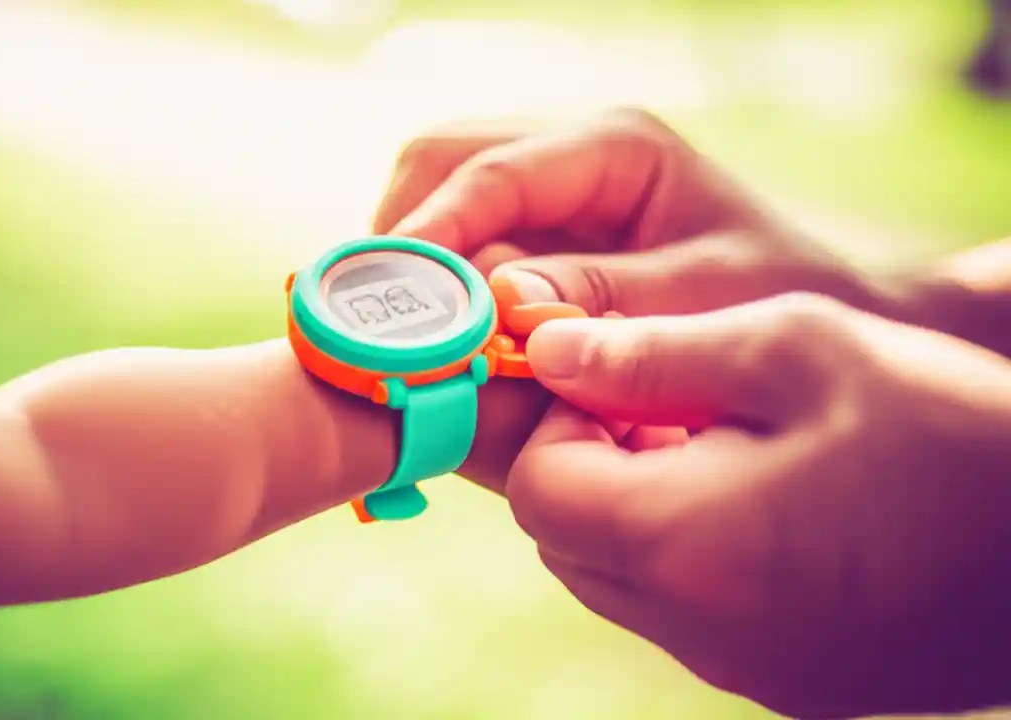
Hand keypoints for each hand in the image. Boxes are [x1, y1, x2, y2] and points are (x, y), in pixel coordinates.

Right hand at [375, 109, 895, 318]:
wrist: (816, 307)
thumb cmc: (774, 294)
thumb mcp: (704, 298)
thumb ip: (605, 299)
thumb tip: (502, 301)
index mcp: (613, 145)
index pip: (489, 169)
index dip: (432, 232)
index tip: (393, 296)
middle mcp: (566, 153)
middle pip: (439, 160)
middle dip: (403, 234)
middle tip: (380, 315)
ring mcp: (544, 189)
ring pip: (436, 195)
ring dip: (414, 261)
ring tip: (402, 332)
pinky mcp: (535, 230)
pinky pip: (460, 241)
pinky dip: (439, 285)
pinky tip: (439, 337)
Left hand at [507, 292, 1010, 717]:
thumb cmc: (952, 426)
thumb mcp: (798, 349)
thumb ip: (652, 352)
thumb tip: (546, 348)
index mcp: (686, 543)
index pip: (538, 490)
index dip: (565, 424)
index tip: (630, 385)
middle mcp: (698, 626)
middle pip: (566, 541)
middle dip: (593, 466)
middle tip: (677, 410)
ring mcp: (743, 666)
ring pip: (619, 583)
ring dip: (640, 510)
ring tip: (732, 448)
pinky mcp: (788, 681)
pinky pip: (686, 617)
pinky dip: (692, 557)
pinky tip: (772, 503)